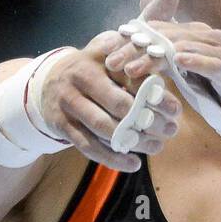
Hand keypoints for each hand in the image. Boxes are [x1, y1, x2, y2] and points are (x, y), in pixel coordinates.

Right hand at [33, 32, 181, 170]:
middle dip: (148, 120)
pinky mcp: (62, 125)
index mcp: (96, 61)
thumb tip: (163, 73)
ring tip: (157, 147)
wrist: (44, 83)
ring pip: (104, 128)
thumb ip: (130, 60)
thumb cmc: (88, 71)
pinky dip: (112, 158)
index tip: (176, 110)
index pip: (131, 79)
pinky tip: (134, 164)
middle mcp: (80, 80)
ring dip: (133, 141)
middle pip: (119, 105)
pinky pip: (88, 146)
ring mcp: (69, 104)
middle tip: (170, 130)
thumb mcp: (104, 57)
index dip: (156, 96)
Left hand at [106, 0, 220, 132]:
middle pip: (168, 37)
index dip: (133, 40)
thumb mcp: (186, 70)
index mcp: (195, 34)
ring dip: (159, 56)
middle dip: (138, 49)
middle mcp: (209, 38)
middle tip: (114, 62)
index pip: (159, 31)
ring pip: (186, 48)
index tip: (107, 52)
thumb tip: (141, 43)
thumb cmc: (217, 87)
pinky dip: (195, 60)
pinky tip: (178, 61)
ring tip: (135, 66)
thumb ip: (165, 52)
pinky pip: (213, 63)